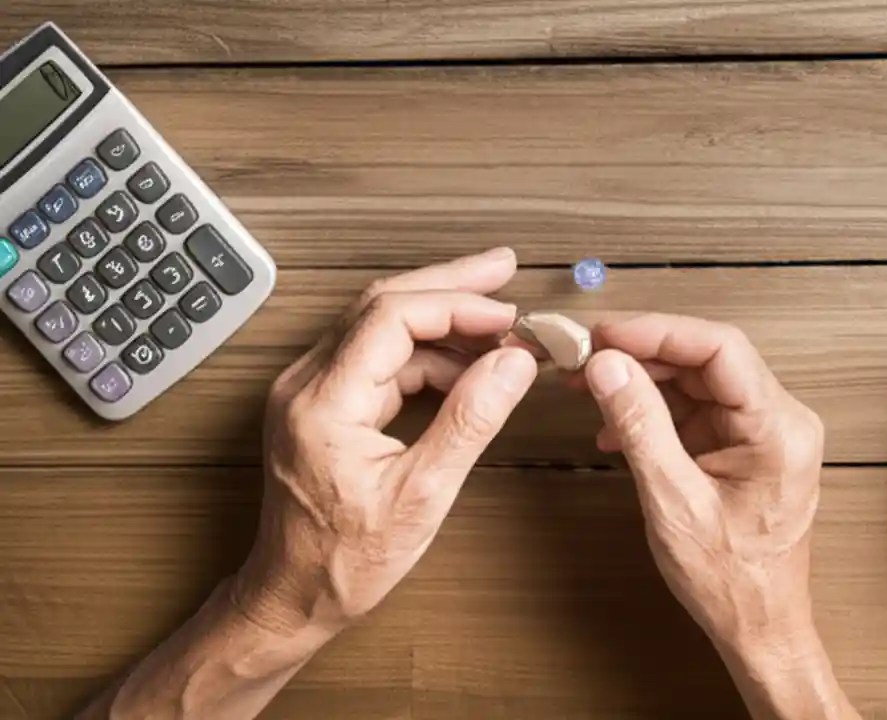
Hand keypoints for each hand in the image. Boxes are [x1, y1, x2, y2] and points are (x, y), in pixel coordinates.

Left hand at [235, 247, 538, 633]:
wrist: (292, 595)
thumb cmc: (346, 560)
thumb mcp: (423, 495)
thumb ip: (470, 420)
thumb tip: (515, 364)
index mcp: (323, 402)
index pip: (391, 317)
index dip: (455, 305)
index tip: (506, 316)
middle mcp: (306, 384)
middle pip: (382, 304)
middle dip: (449, 285)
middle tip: (504, 270)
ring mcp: (309, 390)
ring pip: (379, 326)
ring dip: (441, 321)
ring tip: (499, 332)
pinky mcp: (320, 403)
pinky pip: (377, 357)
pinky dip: (425, 354)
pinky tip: (466, 366)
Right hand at [581, 314, 856, 719]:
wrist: (758, 628)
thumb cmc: (731, 582)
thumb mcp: (674, 502)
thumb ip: (641, 426)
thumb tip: (607, 366)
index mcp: (779, 429)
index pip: (720, 348)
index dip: (658, 331)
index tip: (604, 332)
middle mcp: (780, 420)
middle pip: (706, 358)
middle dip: (641, 352)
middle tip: (582, 352)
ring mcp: (763, 432)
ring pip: (696, 381)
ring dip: (641, 379)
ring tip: (585, 382)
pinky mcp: (743, 446)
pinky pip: (695, 410)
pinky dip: (653, 412)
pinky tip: (613, 426)